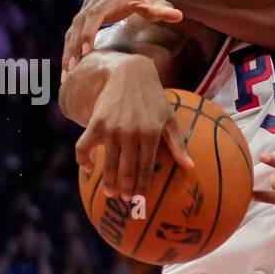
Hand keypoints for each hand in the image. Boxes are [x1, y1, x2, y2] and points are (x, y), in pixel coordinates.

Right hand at [62, 0, 182, 76]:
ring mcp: (88, 7)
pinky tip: (68, 70)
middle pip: (78, 24)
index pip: (95, 14)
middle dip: (73, 47)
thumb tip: (178, 16)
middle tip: (71, 70)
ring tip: (65, 76)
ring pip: (71, 30)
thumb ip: (165, 11)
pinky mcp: (85, 15)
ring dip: (67, 52)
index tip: (87, 51)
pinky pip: (72, 33)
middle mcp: (94, 1)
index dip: (89, 32)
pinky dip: (69, 50)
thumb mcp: (159, 2)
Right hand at [74, 59, 193, 199]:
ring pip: (108, 162)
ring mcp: (111, 128)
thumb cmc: (153, 98)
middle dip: (126, 188)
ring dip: (109, 181)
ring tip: (111, 192)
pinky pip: (84, 146)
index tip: (140, 199)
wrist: (130, 73)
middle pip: (127, 169)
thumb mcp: (169, 118)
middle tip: (126, 200)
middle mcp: (131, 133)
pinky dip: (84, 159)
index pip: (146, 168)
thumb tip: (190, 167)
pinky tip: (89, 168)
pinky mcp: (96, 122)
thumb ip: (177, 143)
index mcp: (151, 134)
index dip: (143, 186)